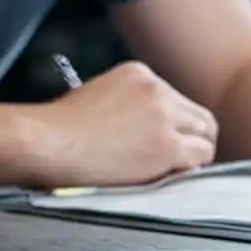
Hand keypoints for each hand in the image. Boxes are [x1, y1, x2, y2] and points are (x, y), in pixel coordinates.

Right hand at [22, 62, 218, 187]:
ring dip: (196, 154)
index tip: (167, 139)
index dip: (176, 124)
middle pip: (198, 116)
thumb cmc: (57, 128)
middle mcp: (158, 89)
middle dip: (194, 137)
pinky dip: (193, 168)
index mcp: (140, 74)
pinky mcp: (167, 145)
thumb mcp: (97, 95)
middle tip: (184, 158)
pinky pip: (200, 157)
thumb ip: (127, 105)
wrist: (45, 142)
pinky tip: (176, 176)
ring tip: (178, 170)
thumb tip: (142, 129)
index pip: (176, 100)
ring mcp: (165, 117)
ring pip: (205, 135)